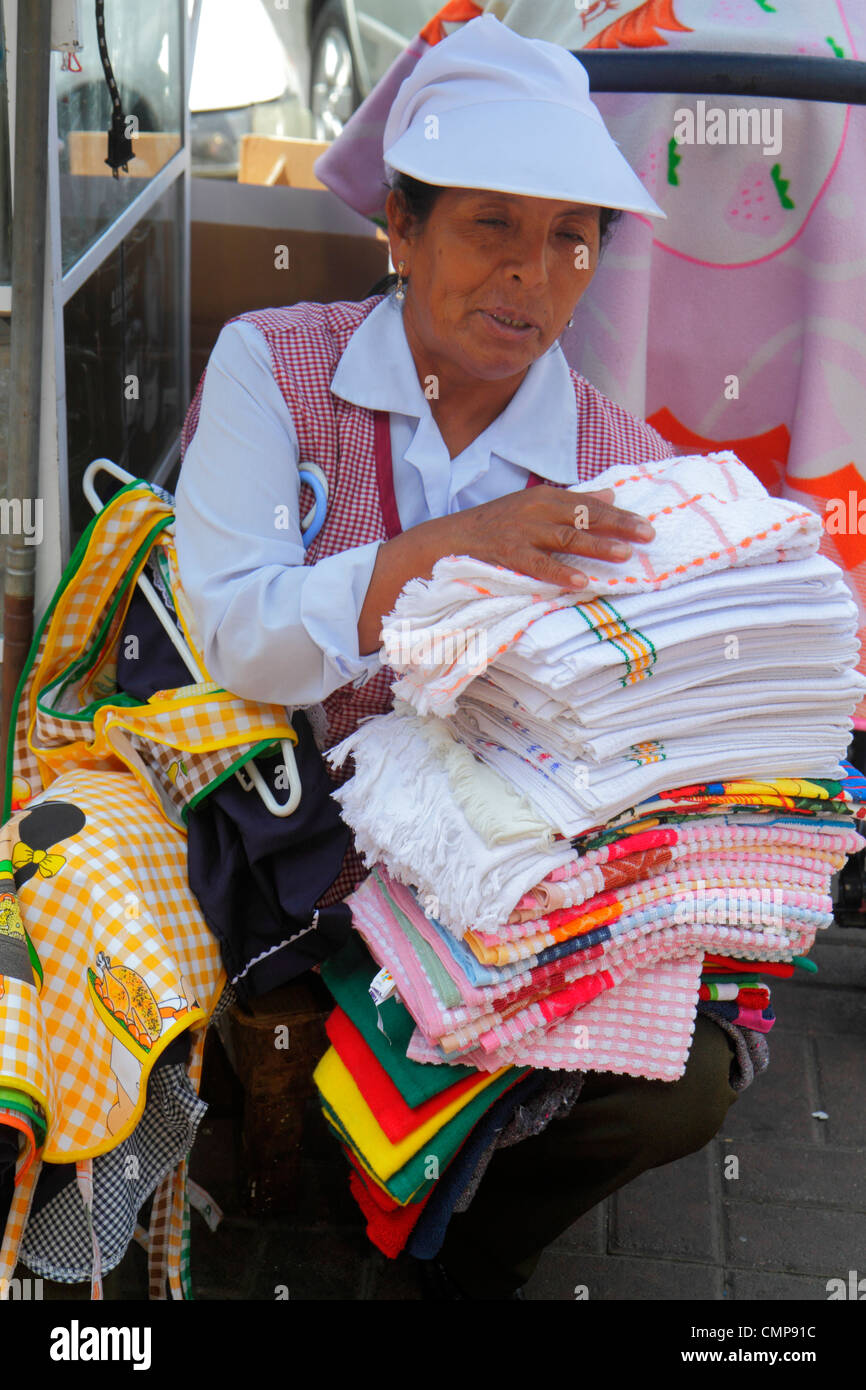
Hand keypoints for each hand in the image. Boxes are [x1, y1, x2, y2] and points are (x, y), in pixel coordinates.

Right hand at [447, 485, 654, 588]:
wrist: (450, 538)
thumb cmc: (496, 524)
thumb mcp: (534, 506)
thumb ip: (573, 502)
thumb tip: (610, 494)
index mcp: (545, 498)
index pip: (590, 506)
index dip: (619, 515)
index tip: (646, 526)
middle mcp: (537, 512)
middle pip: (584, 518)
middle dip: (617, 526)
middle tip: (646, 536)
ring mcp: (522, 533)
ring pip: (566, 539)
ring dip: (596, 547)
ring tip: (623, 555)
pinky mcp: (508, 555)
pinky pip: (538, 565)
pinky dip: (560, 573)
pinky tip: (581, 582)